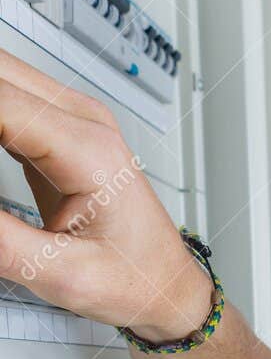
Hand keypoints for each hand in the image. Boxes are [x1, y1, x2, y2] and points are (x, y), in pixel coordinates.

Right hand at [0, 47, 210, 337]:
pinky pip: (8, 103)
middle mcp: (84, 122)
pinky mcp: (59, 131)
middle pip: (0, 74)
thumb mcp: (62, 275)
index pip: (1, 103)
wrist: (165, 284)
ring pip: (3, 80)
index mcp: (90, 152)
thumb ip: (1, 243)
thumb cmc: (135, 279)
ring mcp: (74, 121)